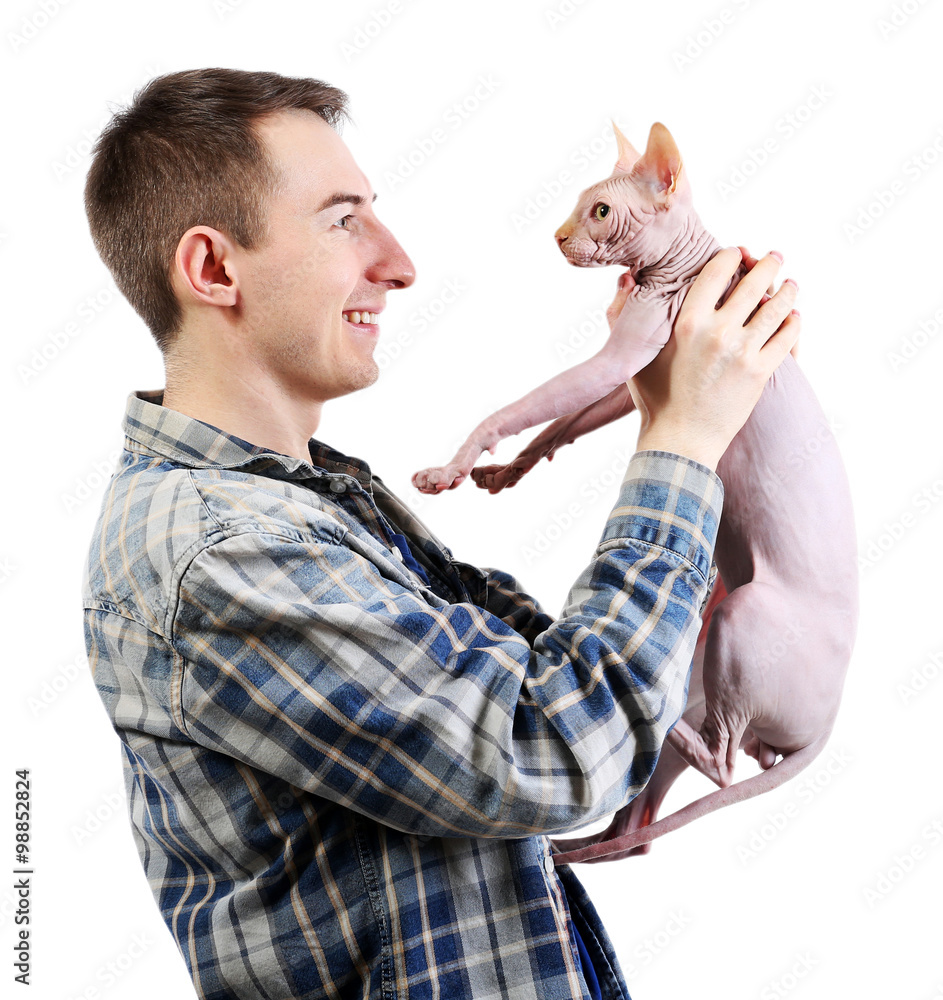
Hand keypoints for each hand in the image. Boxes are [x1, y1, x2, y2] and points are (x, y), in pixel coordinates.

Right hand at [628, 247, 799, 470]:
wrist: (680, 440)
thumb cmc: (654, 397)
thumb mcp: (635, 353)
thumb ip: (623, 313)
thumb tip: (626, 276)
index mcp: (687, 322)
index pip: (717, 271)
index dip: (731, 256)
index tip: (738, 252)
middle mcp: (717, 332)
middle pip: (753, 283)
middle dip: (769, 265)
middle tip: (775, 257)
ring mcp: (742, 352)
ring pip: (776, 307)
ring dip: (787, 291)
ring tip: (791, 285)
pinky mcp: (760, 372)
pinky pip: (786, 336)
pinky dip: (794, 323)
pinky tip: (793, 317)